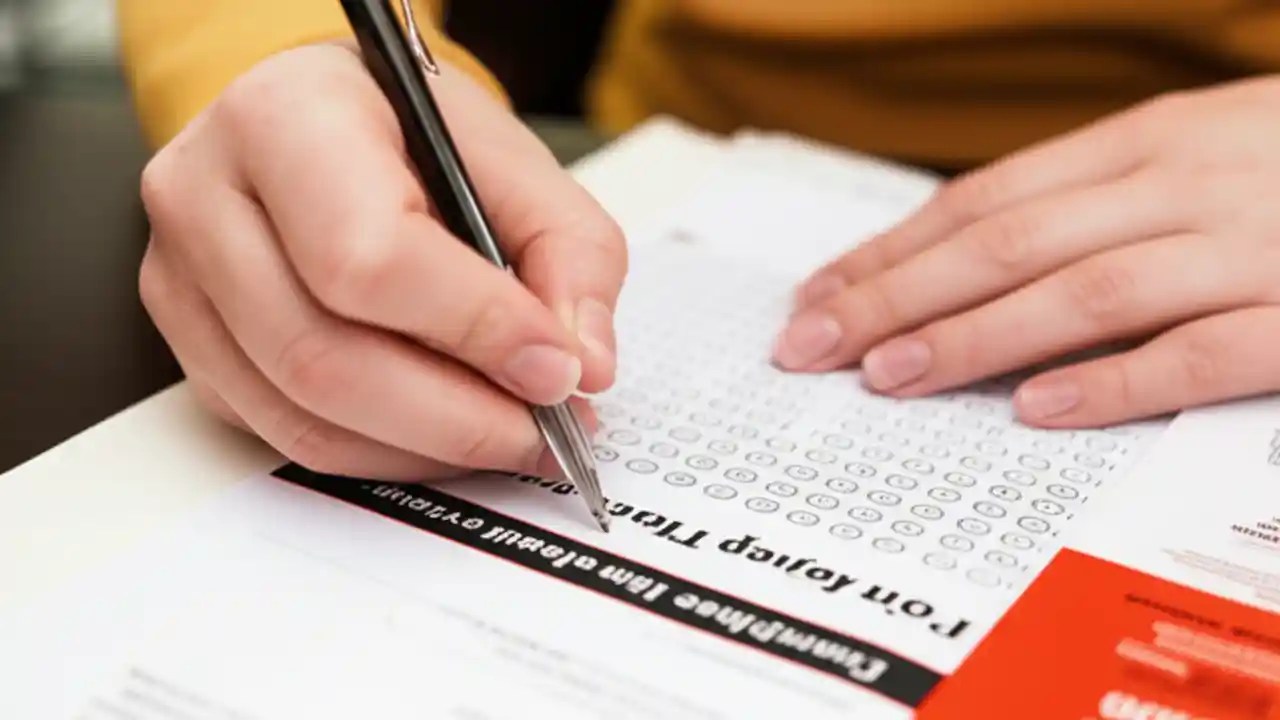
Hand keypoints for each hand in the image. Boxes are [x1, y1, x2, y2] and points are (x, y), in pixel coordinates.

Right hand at [138, 44, 624, 479]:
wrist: (330, 130)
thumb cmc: (414, 137)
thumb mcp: (517, 162)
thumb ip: (570, 256)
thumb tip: (581, 365)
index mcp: (286, 119)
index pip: (368, 255)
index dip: (474, 328)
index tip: (556, 369)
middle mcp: (207, 198)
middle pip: (324, 357)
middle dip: (458, 416)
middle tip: (545, 429)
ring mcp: (181, 281)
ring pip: (304, 414)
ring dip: (428, 448)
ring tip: (511, 433)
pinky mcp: (192, 349)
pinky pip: (287, 436)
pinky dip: (385, 452)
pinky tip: (446, 430)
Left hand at [776, 76, 1279, 427]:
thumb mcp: (1195, 147)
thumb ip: (1095, 195)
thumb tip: (973, 251)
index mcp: (1146, 140)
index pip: (985, 201)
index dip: (893, 250)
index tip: (820, 295)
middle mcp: (1181, 185)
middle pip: (1006, 245)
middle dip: (896, 297)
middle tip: (812, 346)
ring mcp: (1248, 249)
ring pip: (1083, 294)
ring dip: (975, 337)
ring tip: (890, 378)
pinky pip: (1203, 353)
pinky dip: (1118, 383)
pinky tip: (1041, 411)